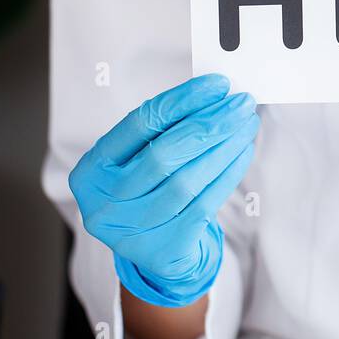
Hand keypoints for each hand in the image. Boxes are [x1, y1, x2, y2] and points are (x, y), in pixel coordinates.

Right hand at [68, 74, 259, 306]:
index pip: (139, 124)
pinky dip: (228, 174)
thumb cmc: (149, 194)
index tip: (216, 85)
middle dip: (209, 123)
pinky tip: (242, 153)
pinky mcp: (163, 250)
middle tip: (241, 104)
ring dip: (224, 147)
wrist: (155, 253)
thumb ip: (164, 132)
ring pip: (187, 180)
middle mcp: (104, 201)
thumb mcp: (138, 162)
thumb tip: (213, 97)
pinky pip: (205, 204)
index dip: (181, 101)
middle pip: (163, 153)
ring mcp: (131, 230)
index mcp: (91, 170)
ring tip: (247, 126)